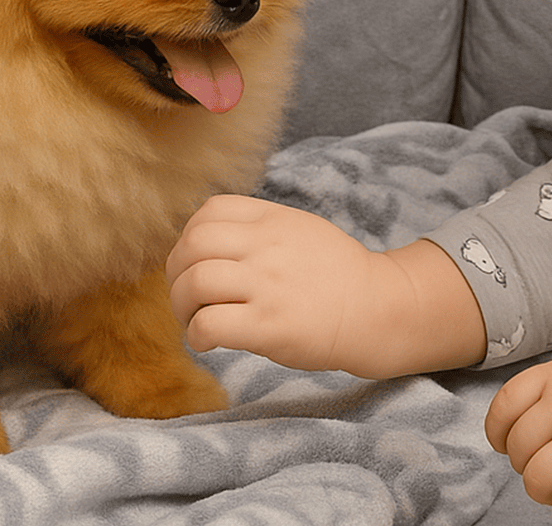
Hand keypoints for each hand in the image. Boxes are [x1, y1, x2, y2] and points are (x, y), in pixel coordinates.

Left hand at [165, 194, 384, 373]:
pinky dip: (196, 335)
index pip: (210, 211)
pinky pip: (209, 324)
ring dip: (181, 305)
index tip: (197, 262)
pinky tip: (208, 341)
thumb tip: (205, 240)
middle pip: (192, 245)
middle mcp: (267, 247)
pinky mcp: (268, 326)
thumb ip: (258, 227)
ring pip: (194, 283)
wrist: (376, 309)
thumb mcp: (301, 229)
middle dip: (176, 273)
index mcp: (273, 220)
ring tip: (195, 319)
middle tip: (186, 295)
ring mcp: (267, 286)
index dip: (190, 237)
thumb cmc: (336, 275)